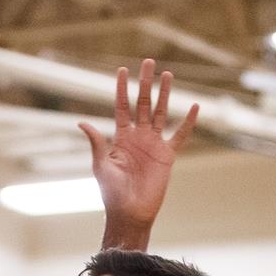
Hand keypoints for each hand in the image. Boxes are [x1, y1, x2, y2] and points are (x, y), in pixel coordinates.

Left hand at [80, 58, 199, 236]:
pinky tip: (194, 107)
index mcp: (121, 137)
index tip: (122, 70)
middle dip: (145, 83)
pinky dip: (188, 122)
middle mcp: (138, 137)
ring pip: (161, 113)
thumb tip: (81, 122)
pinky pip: (180, 135)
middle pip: (143, 103)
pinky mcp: (167, 156)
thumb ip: (97, 142)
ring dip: (165, 94)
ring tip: (168, 74)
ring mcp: (154, 145)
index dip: (121, 89)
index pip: (121, 106)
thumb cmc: (111, 192)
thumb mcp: (101, 165)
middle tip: (148, 62)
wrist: (130, 213)